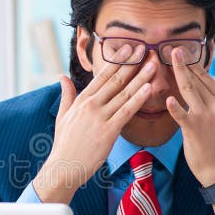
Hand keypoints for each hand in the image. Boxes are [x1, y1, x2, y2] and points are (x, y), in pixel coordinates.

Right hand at [33, 44, 153, 203]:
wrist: (64, 166)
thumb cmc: (64, 144)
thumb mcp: (62, 115)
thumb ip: (66, 94)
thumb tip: (62, 76)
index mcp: (81, 100)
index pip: (101, 76)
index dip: (116, 61)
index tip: (127, 48)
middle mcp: (91, 105)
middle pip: (115, 80)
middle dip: (131, 63)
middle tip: (144, 48)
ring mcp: (100, 117)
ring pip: (124, 93)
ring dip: (141, 78)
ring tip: (153, 64)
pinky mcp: (108, 131)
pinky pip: (127, 112)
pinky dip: (139, 99)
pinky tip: (149, 88)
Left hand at [165, 47, 214, 186]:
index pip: (207, 77)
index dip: (194, 63)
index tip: (183, 49)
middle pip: (197, 80)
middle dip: (185, 63)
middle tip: (173, 47)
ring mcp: (205, 117)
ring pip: (190, 91)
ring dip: (180, 73)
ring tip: (171, 58)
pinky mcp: (193, 130)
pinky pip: (182, 116)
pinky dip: (176, 108)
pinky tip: (168, 99)